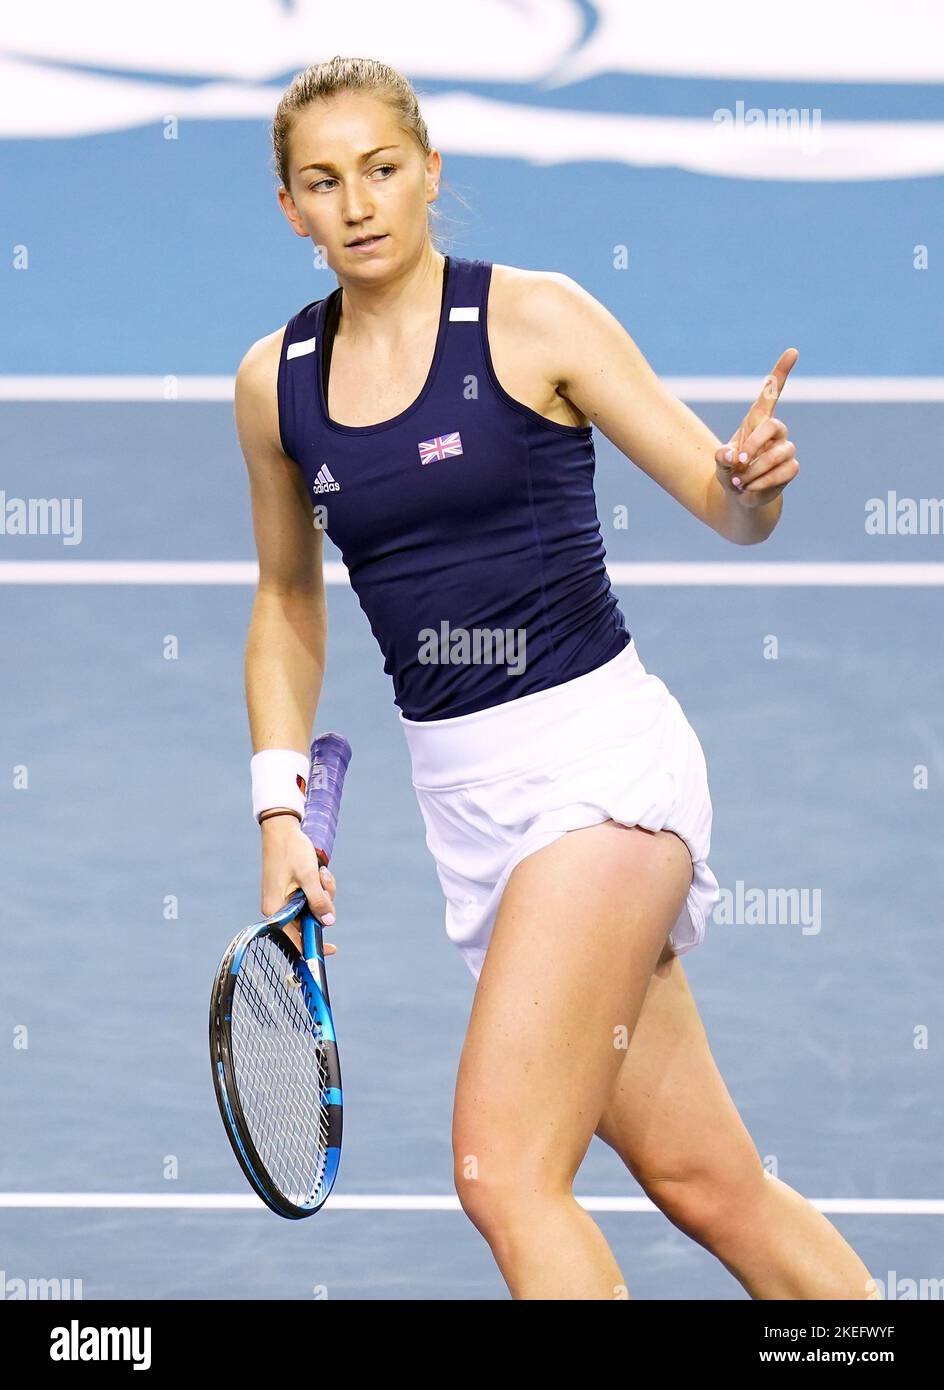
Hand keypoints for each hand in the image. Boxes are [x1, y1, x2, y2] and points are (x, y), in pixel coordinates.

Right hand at [260, 814, 337, 956]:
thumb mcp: (309, 876)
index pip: (294, 939)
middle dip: (323, 905)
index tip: (333, 949)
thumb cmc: (292, 851)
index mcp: (276, 910)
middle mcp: (278, 908)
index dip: (313, 946)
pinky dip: (319, 887)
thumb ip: (319, 901)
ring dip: (323, 893)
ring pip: (312, 908)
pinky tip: (319, 870)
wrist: (282, 829)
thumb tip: (328, 923)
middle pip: (308, 922)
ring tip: (320, 871)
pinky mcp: (290, 892)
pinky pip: (310, 898)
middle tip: (324, 883)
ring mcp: (284, 900)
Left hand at [715, 348, 800, 507]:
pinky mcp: (791, 468)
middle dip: (754, 445)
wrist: (739, 495)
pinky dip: (764, 482)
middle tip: (737, 462)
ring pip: (779, 453)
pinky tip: (750, 489)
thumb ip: (722, 457)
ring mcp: (785, 449)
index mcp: (756, 420)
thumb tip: (731, 456)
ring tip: (740, 481)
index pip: (771, 392)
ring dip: (755, 470)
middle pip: (773, 427)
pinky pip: (784, 472)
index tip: (792, 351)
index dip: (781, 372)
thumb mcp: (719, 462)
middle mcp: (774, 431)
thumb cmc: (729, 471)